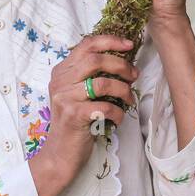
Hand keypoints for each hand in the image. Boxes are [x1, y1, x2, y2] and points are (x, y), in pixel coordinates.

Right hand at [32, 34, 136, 195]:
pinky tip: (119, 118)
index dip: (110, 41)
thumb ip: (91, 76)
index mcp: (61, 71)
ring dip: (123, 90)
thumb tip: (124, 63)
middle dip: (121, 65)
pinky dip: (118, 112)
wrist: (60, 154)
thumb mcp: (77, 94)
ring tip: (129, 99)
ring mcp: (65, 98)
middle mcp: (60, 81)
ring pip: (102, 83)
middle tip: (134, 75)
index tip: (129, 45)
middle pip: (95, 60)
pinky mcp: (73, 116)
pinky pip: (104, 107)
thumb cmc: (75, 122)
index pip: (86, 45)